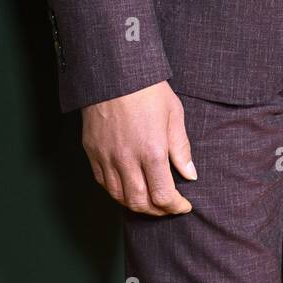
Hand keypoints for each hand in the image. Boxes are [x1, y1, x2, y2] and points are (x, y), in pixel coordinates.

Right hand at [81, 82, 196, 215]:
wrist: (114, 71)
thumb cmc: (147, 89)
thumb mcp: (173, 113)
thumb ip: (181, 147)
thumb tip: (190, 174)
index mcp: (151, 150)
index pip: (163, 196)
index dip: (175, 207)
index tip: (184, 205)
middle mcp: (127, 159)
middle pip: (140, 202)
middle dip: (157, 211)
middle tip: (168, 206)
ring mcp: (107, 157)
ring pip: (119, 197)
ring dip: (137, 204)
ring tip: (150, 200)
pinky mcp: (92, 152)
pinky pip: (103, 183)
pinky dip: (117, 192)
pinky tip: (128, 187)